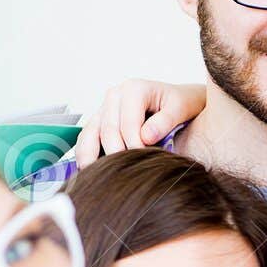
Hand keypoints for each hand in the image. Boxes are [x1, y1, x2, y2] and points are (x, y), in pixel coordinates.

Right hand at [73, 79, 207, 166]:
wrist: (177, 100)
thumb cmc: (180, 104)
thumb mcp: (181, 108)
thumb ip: (165, 121)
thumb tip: (146, 137)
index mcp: (134, 89)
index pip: (128, 123)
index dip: (134, 145)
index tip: (142, 162)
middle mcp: (115, 95)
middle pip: (107, 130)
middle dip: (115, 154)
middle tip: (124, 175)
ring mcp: (105, 108)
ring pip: (90, 133)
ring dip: (90, 156)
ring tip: (95, 177)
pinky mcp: (100, 120)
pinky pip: (87, 137)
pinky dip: (85, 154)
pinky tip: (88, 171)